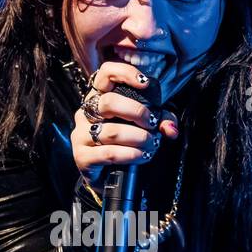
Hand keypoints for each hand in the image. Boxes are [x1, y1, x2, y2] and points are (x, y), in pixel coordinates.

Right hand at [71, 61, 179, 186]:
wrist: (108, 178)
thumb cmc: (125, 145)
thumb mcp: (145, 127)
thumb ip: (161, 121)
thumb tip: (170, 128)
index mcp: (99, 98)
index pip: (105, 74)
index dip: (125, 73)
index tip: (145, 83)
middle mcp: (86, 113)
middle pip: (109, 103)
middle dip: (137, 112)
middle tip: (151, 124)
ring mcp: (81, 135)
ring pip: (112, 131)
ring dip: (138, 139)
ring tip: (150, 145)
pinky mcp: (81, 157)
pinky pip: (109, 153)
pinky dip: (130, 155)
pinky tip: (140, 156)